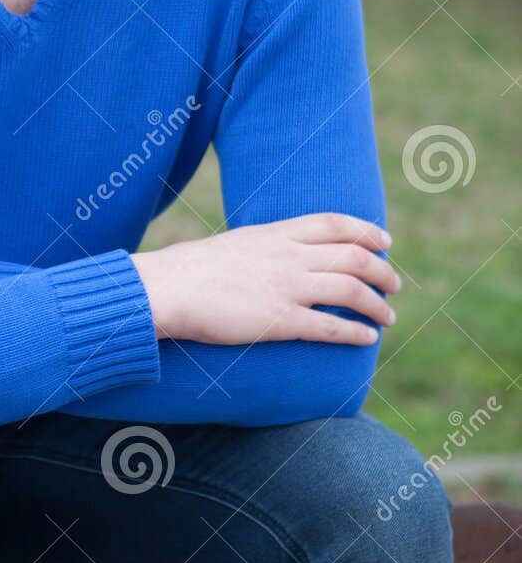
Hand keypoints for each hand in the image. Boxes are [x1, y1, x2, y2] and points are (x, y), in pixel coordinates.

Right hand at [131, 211, 400, 345]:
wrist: (169, 289)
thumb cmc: (191, 269)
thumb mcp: (236, 244)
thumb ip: (264, 247)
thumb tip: (276, 253)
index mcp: (277, 233)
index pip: (336, 224)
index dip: (368, 231)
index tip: (385, 241)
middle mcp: (289, 256)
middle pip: (354, 257)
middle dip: (382, 271)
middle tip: (394, 284)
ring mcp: (287, 287)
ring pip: (352, 291)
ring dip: (377, 305)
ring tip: (388, 316)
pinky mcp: (280, 321)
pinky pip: (331, 327)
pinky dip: (356, 333)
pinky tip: (367, 338)